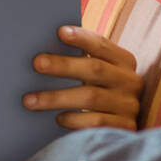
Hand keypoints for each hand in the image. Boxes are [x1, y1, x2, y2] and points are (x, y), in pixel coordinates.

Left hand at [23, 26, 142, 130]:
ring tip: (30, 100)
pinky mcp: (124, 128)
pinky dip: (74, 119)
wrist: (119, 126)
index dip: (82, 38)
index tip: (60, 32)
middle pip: (95, 69)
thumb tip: (43, 53)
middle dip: (63, 65)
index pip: (101, 45)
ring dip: (56, 97)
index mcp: (123, 61)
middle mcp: (130, 81)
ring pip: (90, 97)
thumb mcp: (94, 74)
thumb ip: (78, 61)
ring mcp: (128, 106)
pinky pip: (95, 122)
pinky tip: (58, 118)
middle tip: (37, 63)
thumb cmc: (97, 91)